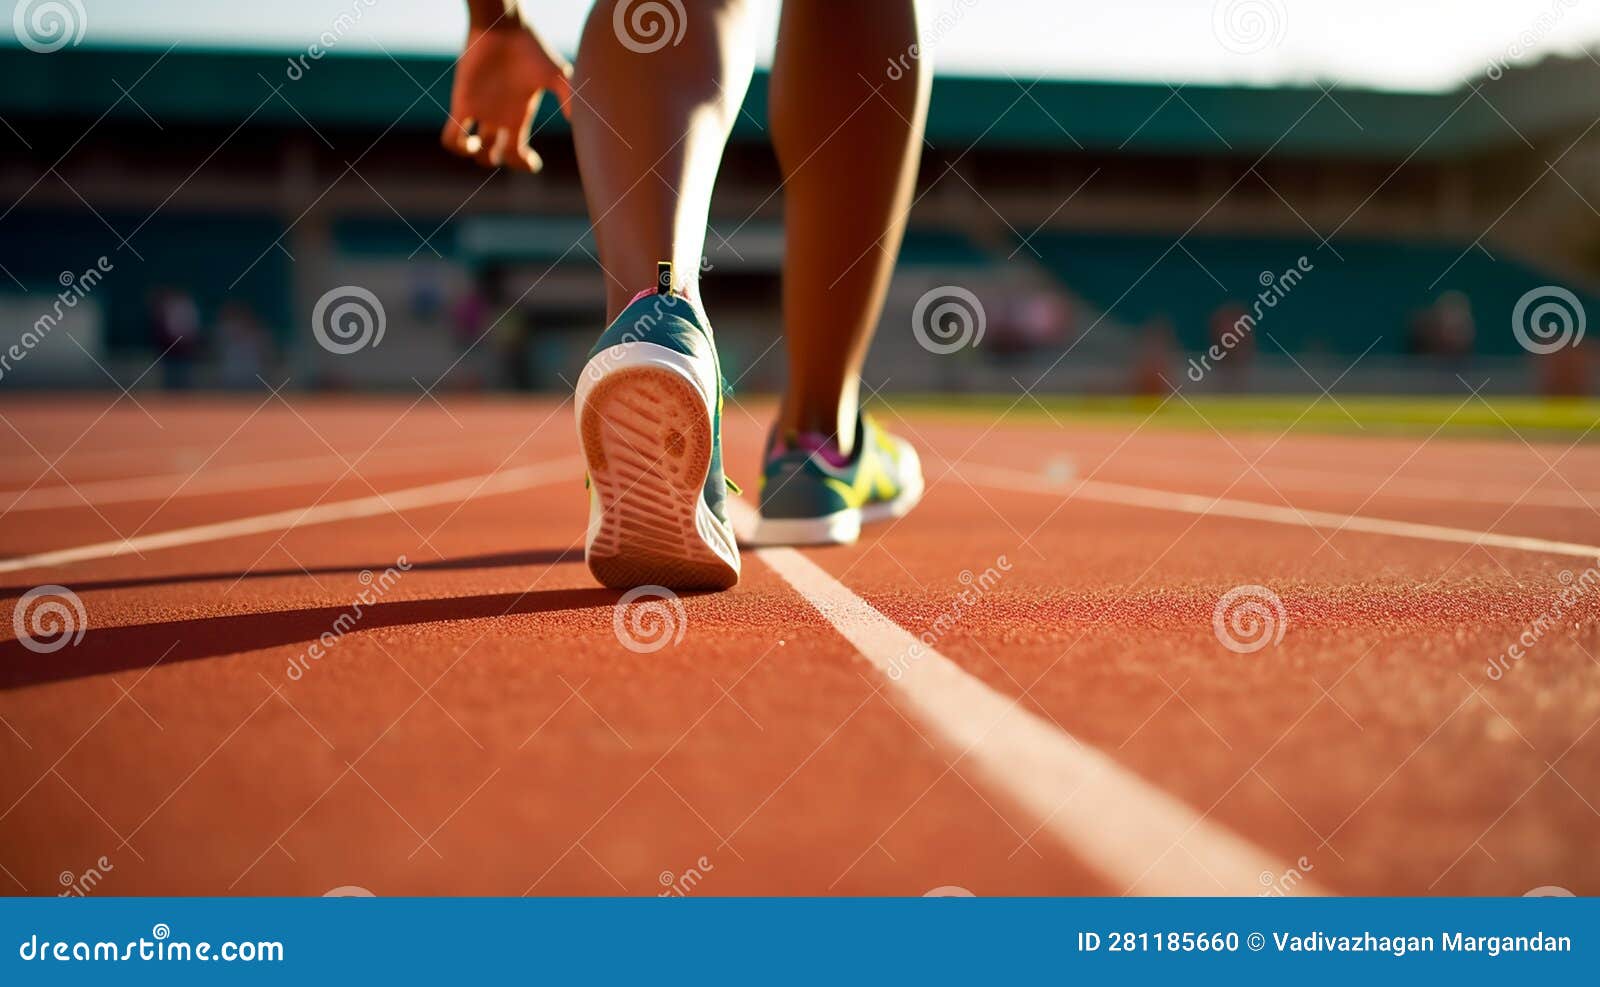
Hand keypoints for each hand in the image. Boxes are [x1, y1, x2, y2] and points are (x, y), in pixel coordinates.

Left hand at [441, 22, 571, 172]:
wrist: (504, 27)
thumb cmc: (532, 48)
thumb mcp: (557, 75)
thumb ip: (569, 97)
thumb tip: (574, 121)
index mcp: (519, 117)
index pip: (517, 155)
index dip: (524, 165)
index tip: (533, 162)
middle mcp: (498, 118)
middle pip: (494, 155)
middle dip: (499, 161)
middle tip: (506, 152)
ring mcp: (479, 111)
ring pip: (472, 149)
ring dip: (476, 157)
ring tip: (480, 147)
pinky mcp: (462, 103)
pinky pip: (451, 136)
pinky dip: (457, 145)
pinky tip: (468, 140)